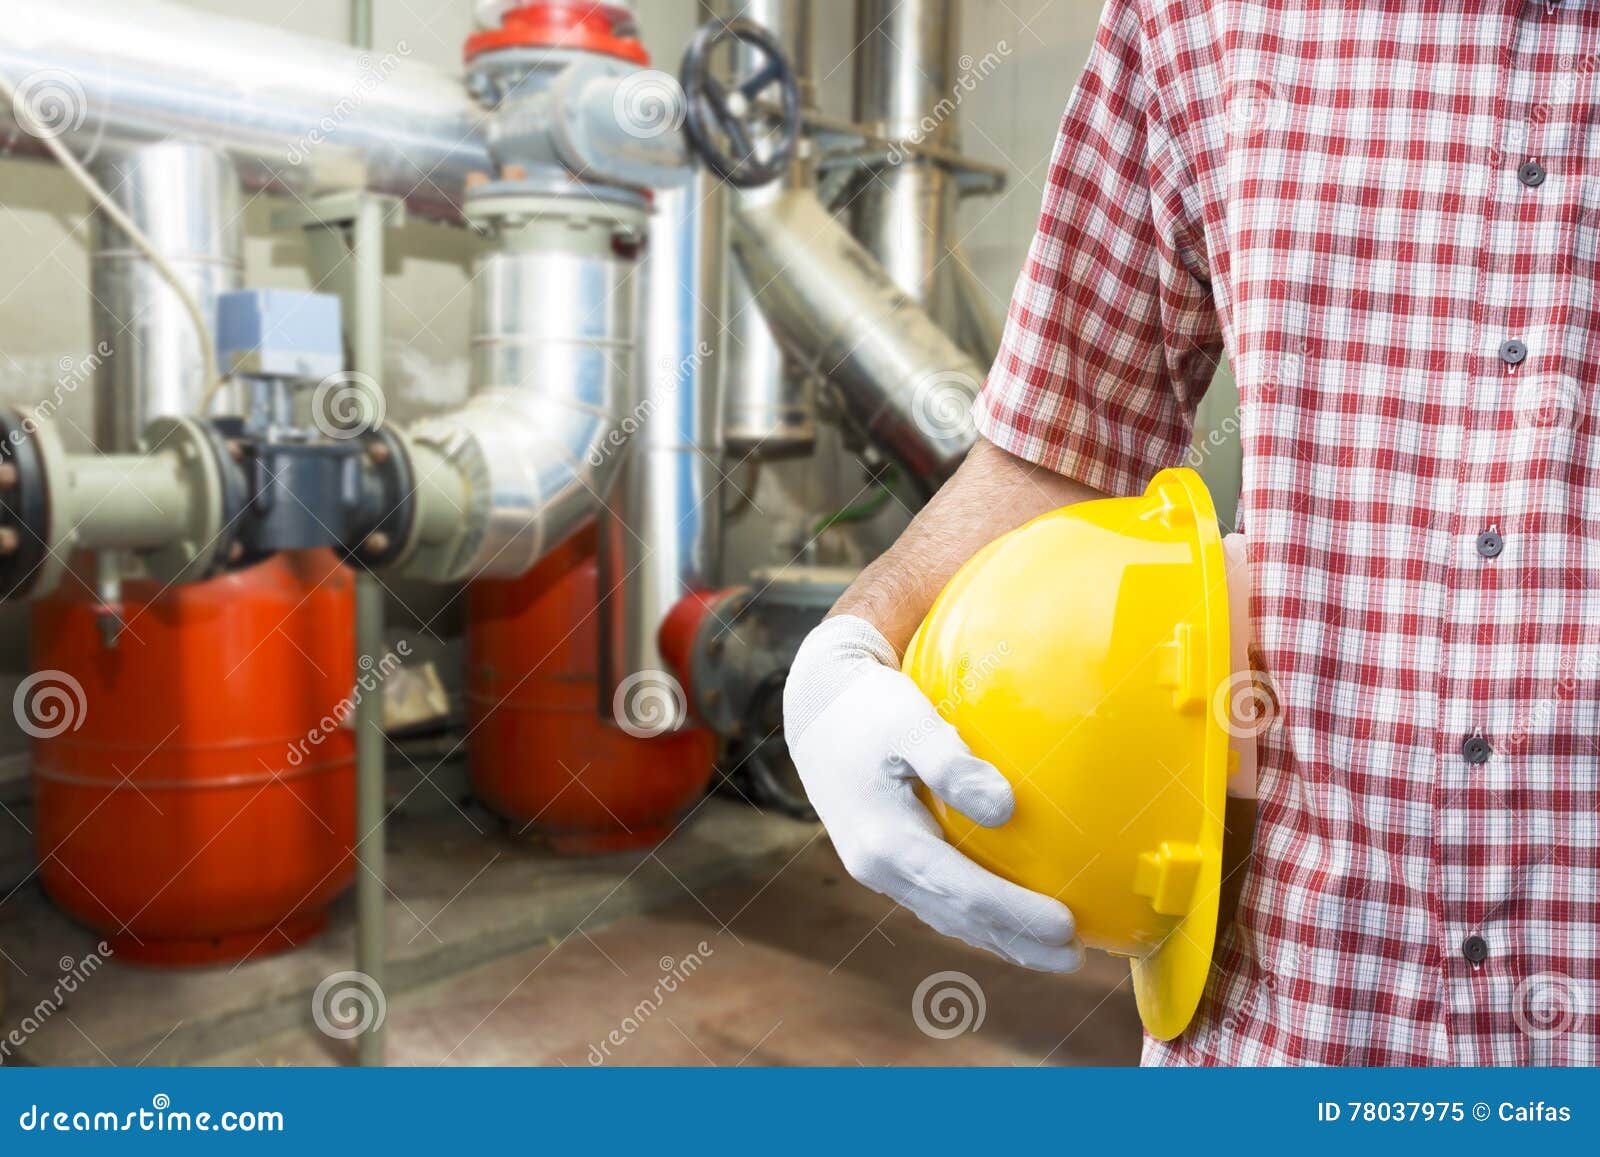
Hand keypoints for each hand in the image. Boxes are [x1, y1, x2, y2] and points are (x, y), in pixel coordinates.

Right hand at [783, 615, 1083, 970]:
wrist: (819, 710)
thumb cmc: (870, 708)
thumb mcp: (909, 722)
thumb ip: (951, 764)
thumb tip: (1005, 807)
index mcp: (887, 842)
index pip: (964, 891)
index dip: (1017, 914)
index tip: (1067, 927)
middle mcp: (879, 868)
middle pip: (958, 917)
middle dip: (1017, 942)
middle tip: (1074, 958)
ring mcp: (879, 870)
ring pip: (946, 915)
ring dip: (999, 937)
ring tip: (1052, 951)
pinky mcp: (886, 861)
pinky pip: (937, 898)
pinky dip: (976, 915)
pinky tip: (1008, 915)